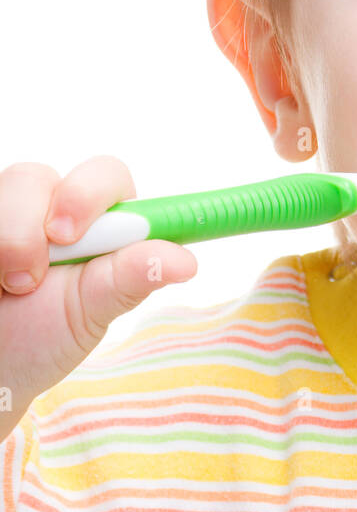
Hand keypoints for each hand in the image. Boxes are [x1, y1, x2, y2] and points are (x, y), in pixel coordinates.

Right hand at [0, 156, 196, 437]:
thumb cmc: (46, 336)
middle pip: (36, 176)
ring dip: (6, 240)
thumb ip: (130, 279)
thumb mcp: (91, 312)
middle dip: (27, 223)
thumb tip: (185, 262)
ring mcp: (9, 210)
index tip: (68, 234)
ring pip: (5, 188)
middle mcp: (49, 204)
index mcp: (97, 219)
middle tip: (27, 277)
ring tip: (8, 289)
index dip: (88, 193)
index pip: (105, 175)